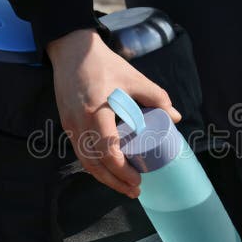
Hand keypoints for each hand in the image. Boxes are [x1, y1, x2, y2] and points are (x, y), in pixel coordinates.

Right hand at [46, 28, 180, 197]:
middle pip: (94, 163)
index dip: (122, 169)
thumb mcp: (133, 77)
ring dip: (104, 178)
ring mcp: (69, 125)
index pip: (107, 149)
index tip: (138, 179)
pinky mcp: (67, 125)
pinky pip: (81, 153)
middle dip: (114, 181)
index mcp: (95, 111)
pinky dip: (95, 166)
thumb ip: (155, 97)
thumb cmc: (104, 63)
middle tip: (135, 190)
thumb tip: (175, 118)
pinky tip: (109, 171)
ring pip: (85, 161)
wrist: (71, 50)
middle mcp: (78, 123)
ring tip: (124, 186)